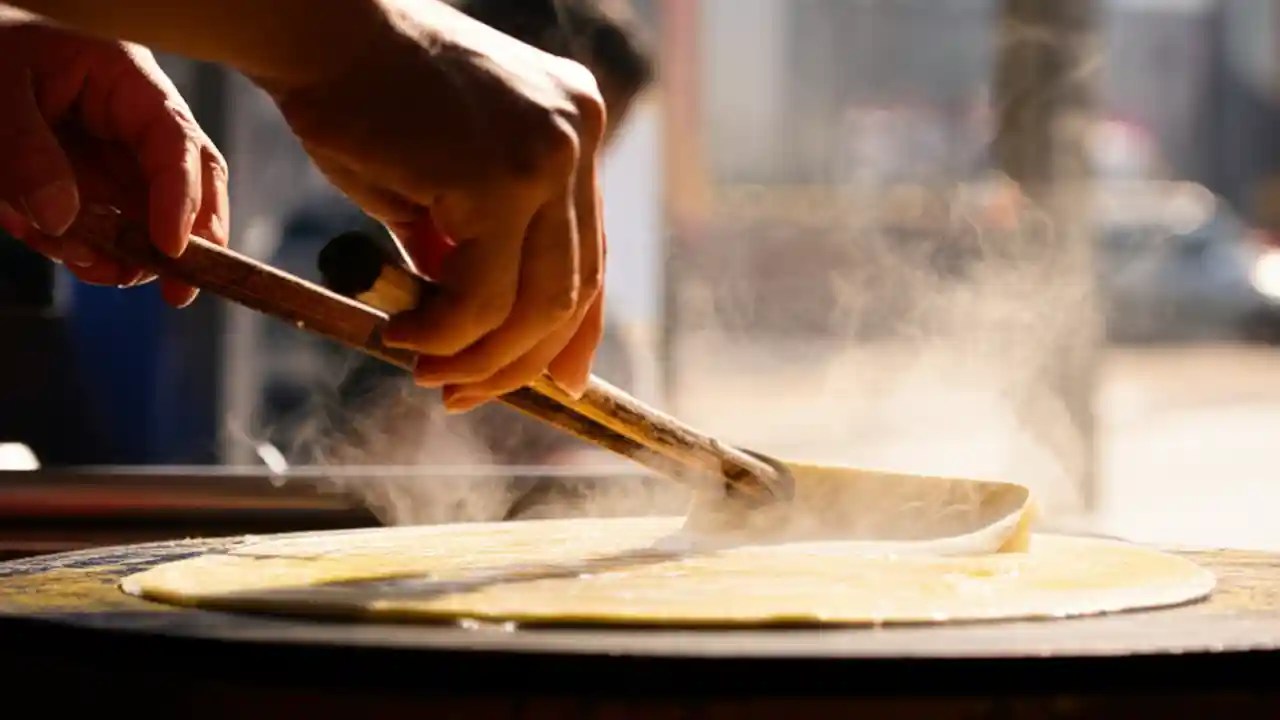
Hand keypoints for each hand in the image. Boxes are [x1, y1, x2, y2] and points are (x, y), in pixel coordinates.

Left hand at [0, 22, 227, 306]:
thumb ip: (25, 150)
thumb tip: (64, 221)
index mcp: (127, 81)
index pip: (176, 143)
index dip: (183, 198)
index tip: (171, 248)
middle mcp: (135, 124)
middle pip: (191, 186)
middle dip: (188, 242)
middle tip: (178, 293)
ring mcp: (116, 157)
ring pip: (148, 218)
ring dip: (123, 254)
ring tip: (77, 260)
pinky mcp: (92, 185)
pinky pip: (105, 229)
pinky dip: (86, 250)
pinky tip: (52, 243)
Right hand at [259, 1, 606, 410]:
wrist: (316, 35)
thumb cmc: (365, 103)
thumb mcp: (442, 185)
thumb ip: (476, 250)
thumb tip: (486, 336)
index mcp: (573, 128)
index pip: (591, 254)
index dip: (575, 331)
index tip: (561, 382)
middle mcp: (576, 137)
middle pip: (573, 287)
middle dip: (519, 361)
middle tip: (462, 393)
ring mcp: (548, 155)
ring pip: (537, 304)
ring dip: (479, 358)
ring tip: (426, 372)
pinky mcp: (502, 178)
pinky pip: (482, 297)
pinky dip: (443, 335)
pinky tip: (404, 335)